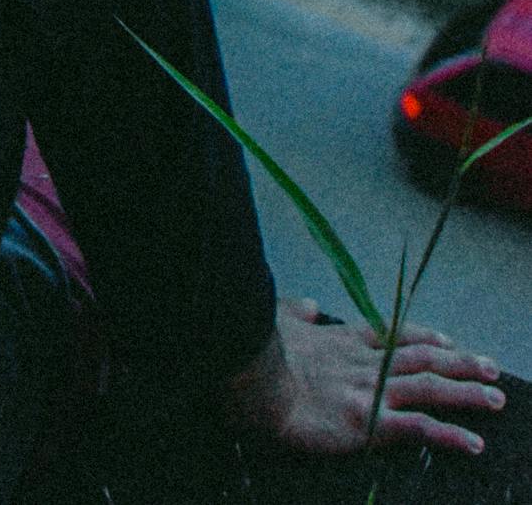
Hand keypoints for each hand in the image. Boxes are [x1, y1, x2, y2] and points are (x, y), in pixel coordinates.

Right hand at [227, 297, 504, 459]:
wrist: (252, 379)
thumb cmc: (259, 351)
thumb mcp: (277, 319)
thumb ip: (298, 312)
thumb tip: (310, 306)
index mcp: (343, 339)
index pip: (393, 334)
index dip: (424, 336)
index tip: (447, 341)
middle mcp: (365, 362)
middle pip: (422, 358)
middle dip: (459, 362)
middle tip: (491, 367)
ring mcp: (371, 391)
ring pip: (430, 387)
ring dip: (467, 392)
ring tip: (496, 398)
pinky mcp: (371, 422)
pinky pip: (420, 429)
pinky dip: (450, 435)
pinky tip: (474, 442)